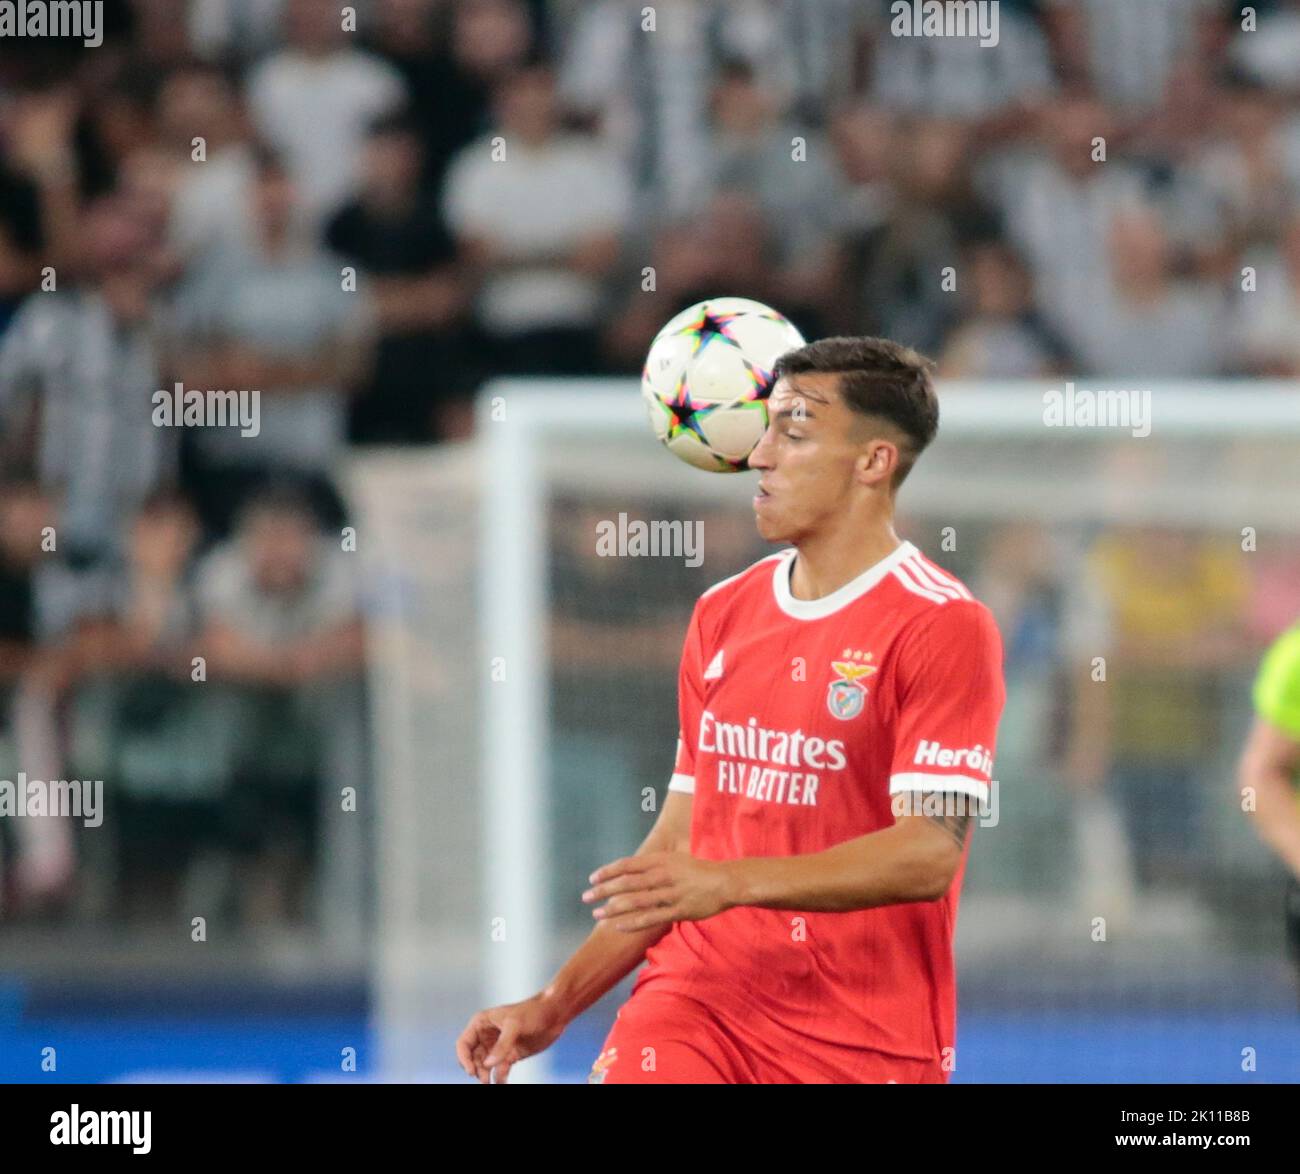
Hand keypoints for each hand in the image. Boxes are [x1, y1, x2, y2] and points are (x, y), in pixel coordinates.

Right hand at [456, 995, 565, 1083]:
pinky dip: (499, 1079)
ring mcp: (498, 1047)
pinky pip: (499, 1071)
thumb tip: (488, 1065)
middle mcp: (487, 1036)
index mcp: (482, 1023)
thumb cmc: (533, 1011)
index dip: (464, 1059)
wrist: (554, 1014)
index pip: (464, 1044)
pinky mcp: (510, 1056)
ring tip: (491, 1084)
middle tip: (485, 1080)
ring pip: (485, 1067)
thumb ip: (502, 1045)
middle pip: (472, 1058)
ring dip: (486, 1077)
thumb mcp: (515, 1025)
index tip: (472, 1071)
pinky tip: (503, 1084)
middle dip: (476, 1070)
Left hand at [583, 851, 734, 932]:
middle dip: (603, 890)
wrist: (725, 882)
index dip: (608, 872)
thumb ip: (653, 865)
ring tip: (597, 914)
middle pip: (626, 883)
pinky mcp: (678, 911)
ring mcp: (670, 893)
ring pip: (635, 902)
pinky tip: (618, 925)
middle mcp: (663, 875)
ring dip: (613, 908)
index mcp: (661, 860)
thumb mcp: (674, 860)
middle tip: (585, 897)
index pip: (627, 865)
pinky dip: (632, 922)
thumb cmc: (697, 871)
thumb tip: (630, 872)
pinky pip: (650, 918)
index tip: (592, 878)